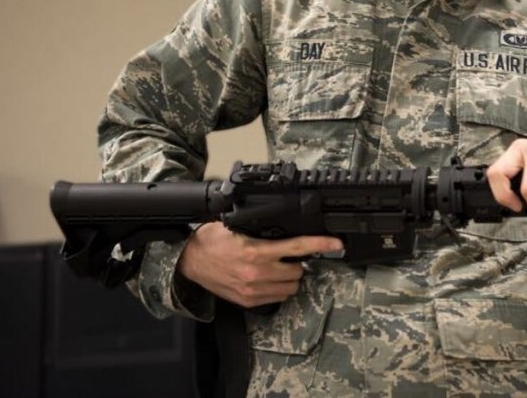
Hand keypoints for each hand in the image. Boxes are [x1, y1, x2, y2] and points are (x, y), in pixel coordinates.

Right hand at [177, 222, 342, 307]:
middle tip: (288, 256)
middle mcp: (258, 273)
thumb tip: (282, 227)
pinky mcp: (248, 301)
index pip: (298, 247)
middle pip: (298, 270)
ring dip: (290, 277)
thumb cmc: (211, 241)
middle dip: (298, 262)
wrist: (189, 262)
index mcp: (257, 251)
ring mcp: (254, 290)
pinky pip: (277, 298)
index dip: (321, 244)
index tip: (336, 243)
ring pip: (291, 286)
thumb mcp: (236, 227)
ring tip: (278, 268)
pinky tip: (269, 279)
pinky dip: (279, 289)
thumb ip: (261, 229)